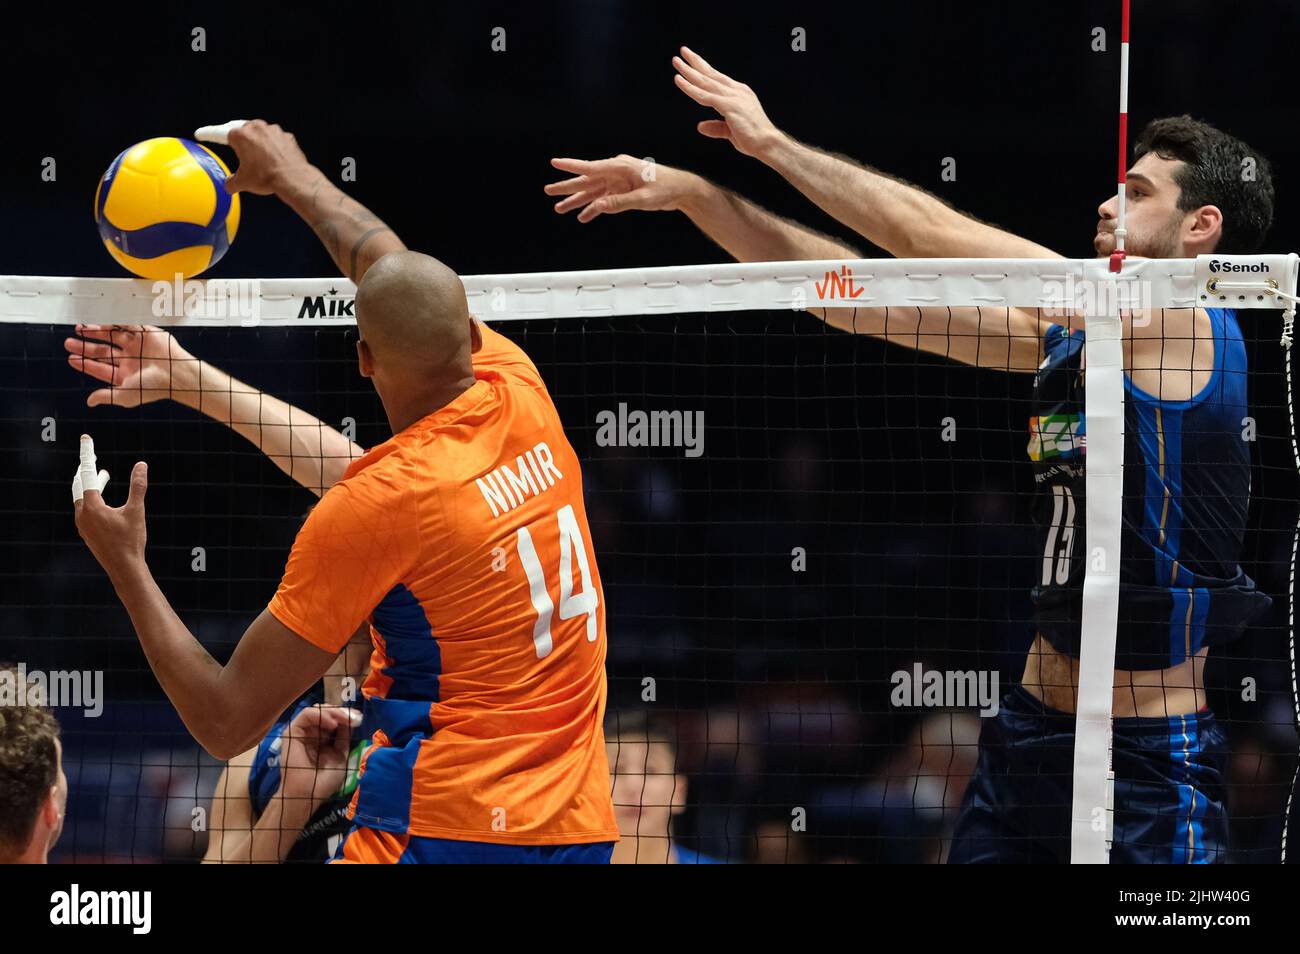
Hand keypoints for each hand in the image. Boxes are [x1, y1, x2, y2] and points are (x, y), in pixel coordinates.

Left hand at [65, 325, 197, 407]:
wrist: (175, 373)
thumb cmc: (154, 387)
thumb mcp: (125, 395)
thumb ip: (106, 396)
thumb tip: (90, 401)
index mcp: (126, 374)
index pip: (101, 367)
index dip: (85, 363)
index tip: (71, 359)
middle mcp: (130, 359)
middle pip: (103, 351)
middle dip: (85, 347)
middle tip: (69, 343)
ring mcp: (137, 345)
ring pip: (111, 337)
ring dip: (95, 333)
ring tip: (79, 329)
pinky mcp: (144, 333)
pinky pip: (125, 326)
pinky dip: (112, 324)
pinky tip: (98, 322)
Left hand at [72, 435, 148, 583]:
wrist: (124, 568)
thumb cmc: (131, 540)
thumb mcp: (136, 511)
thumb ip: (138, 486)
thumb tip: (141, 465)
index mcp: (92, 506)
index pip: (88, 473)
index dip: (87, 454)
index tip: (85, 439)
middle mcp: (82, 514)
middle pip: (79, 484)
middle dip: (88, 470)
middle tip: (93, 457)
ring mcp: (82, 524)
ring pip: (81, 497)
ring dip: (91, 484)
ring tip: (105, 477)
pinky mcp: (86, 532)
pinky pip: (84, 508)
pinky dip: (92, 498)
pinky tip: (103, 501)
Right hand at [208, 119, 315, 196]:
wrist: (293, 178)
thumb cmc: (266, 178)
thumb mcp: (242, 182)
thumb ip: (230, 182)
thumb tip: (228, 185)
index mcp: (239, 136)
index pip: (217, 134)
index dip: (207, 134)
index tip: (200, 133)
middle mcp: (255, 127)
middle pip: (239, 129)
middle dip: (234, 135)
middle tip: (229, 140)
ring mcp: (272, 130)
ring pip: (259, 132)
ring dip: (255, 139)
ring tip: (254, 151)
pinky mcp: (286, 136)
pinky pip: (275, 139)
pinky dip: (272, 145)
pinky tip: (272, 155)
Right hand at [277, 704, 360, 802]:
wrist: (308, 794)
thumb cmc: (323, 781)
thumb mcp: (341, 755)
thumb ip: (344, 737)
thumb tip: (351, 720)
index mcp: (322, 739)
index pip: (333, 720)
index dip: (346, 716)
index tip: (359, 718)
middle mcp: (311, 733)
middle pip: (326, 713)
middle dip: (342, 712)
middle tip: (354, 716)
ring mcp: (300, 732)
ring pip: (317, 710)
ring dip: (333, 712)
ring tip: (345, 719)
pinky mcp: (291, 732)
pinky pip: (306, 715)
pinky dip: (320, 714)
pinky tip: (332, 724)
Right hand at [545, 155, 699, 222]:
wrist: (681, 190)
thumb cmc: (666, 188)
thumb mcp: (643, 199)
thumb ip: (619, 203)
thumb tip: (598, 207)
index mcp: (620, 167)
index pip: (591, 168)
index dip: (572, 167)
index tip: (555, 163)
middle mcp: (616, 172)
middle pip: (587, 181)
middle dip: (568, 187)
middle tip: (549, 191)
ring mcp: (619, 181)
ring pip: (593, 192)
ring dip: (578, 201)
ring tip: (560, 208)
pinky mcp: (623, 191)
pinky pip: (604, 200)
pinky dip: (594, 208)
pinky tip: (583, 217)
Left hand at [672, 46, 783, 158]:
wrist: (767, 143)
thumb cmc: (753, 139)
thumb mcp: (730, 131)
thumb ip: (715, 127)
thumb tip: (700, 126)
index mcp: (739, 93)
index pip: (717, 78)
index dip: (704, 69)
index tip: (692, 60)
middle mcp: (736, 91)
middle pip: (711, 74)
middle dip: (695, 62)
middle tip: (682, 52)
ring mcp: (733, 97)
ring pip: (706, 82)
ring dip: (689, 71)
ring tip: (676, 61)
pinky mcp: (729, 106)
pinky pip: (705, 96)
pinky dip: (691, 88)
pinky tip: (679, 81)